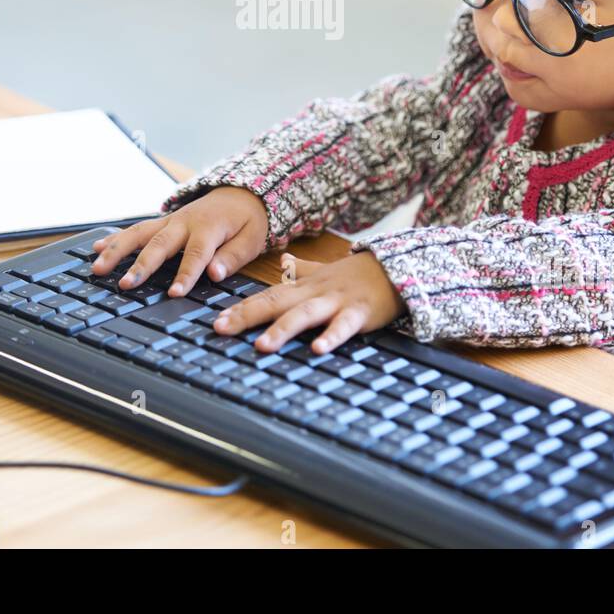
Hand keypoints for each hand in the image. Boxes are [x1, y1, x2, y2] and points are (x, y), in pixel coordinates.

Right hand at [89, 186, 269, 296]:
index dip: (186, 274)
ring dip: (117, 250)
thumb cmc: (248, 220)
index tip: (174, 294)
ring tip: (98, 268)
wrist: (242, 192)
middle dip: (141, 265)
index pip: (196, 254)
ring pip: (139, 233)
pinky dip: (115, 238)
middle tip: (125, 284)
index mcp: (209, 228)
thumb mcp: (252, 238)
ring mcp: (170, 221)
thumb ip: (233, 257)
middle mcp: (184, 222)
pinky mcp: (162, 222)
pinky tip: (95, 247)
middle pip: (159, 244)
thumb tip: (215, 273)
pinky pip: (136, 229)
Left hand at [214, 251, 404, 355]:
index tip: (217, 322)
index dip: (241, 309)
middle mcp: (316, 293)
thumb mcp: (328, 270)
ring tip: (262, 345)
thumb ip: (304, 270)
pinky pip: (344, 326)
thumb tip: (284, 263)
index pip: (267, 297)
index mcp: (305, 287)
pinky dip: (331, 337)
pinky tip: (318, 349)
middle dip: (247, 317)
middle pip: (276, 303)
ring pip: (305, 314)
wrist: (397, 266)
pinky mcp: (360, 312)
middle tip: (222, 329)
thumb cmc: (359, 274)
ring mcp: (337, 301)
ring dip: (283, 329)